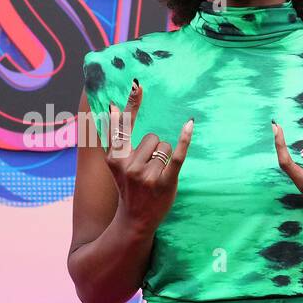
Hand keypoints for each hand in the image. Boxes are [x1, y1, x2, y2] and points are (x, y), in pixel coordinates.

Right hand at [105, 78, 193, 233]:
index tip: (138, 83)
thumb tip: (114, 105)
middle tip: (148, 169)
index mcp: (113, 158)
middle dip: (154, 149)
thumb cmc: (128, 187)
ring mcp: (146, 175)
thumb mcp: (115, 164)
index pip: (123, 127)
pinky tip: (189, 124)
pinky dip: (184, 140)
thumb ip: (116, 137)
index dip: (131, 105)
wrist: (135, 219)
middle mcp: (127, 165)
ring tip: (156, 175)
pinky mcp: (165, 182)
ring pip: (165, 146)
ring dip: (165, 157)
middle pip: (152, 137)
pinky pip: (177, 155)